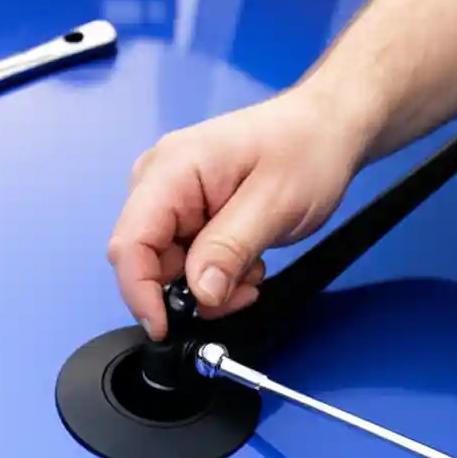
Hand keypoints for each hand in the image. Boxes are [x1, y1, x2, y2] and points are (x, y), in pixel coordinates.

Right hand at [107, 87, 374, 339]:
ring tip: (252, 272)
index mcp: (170, 170)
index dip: (140, 292)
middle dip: (188, 292)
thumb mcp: (274, 204)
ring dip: (208, 285)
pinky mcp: (188, 211)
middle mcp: (159, 181)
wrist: (326, 129)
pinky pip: (186, 258)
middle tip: (240, 294)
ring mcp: (173, 196)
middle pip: (146, 259)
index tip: (165, 328)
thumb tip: (199, 293)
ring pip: (168, 266)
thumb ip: (229, 249)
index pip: (130, 243)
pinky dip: (215, 274)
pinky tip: (246, 263)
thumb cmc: (306, 149)